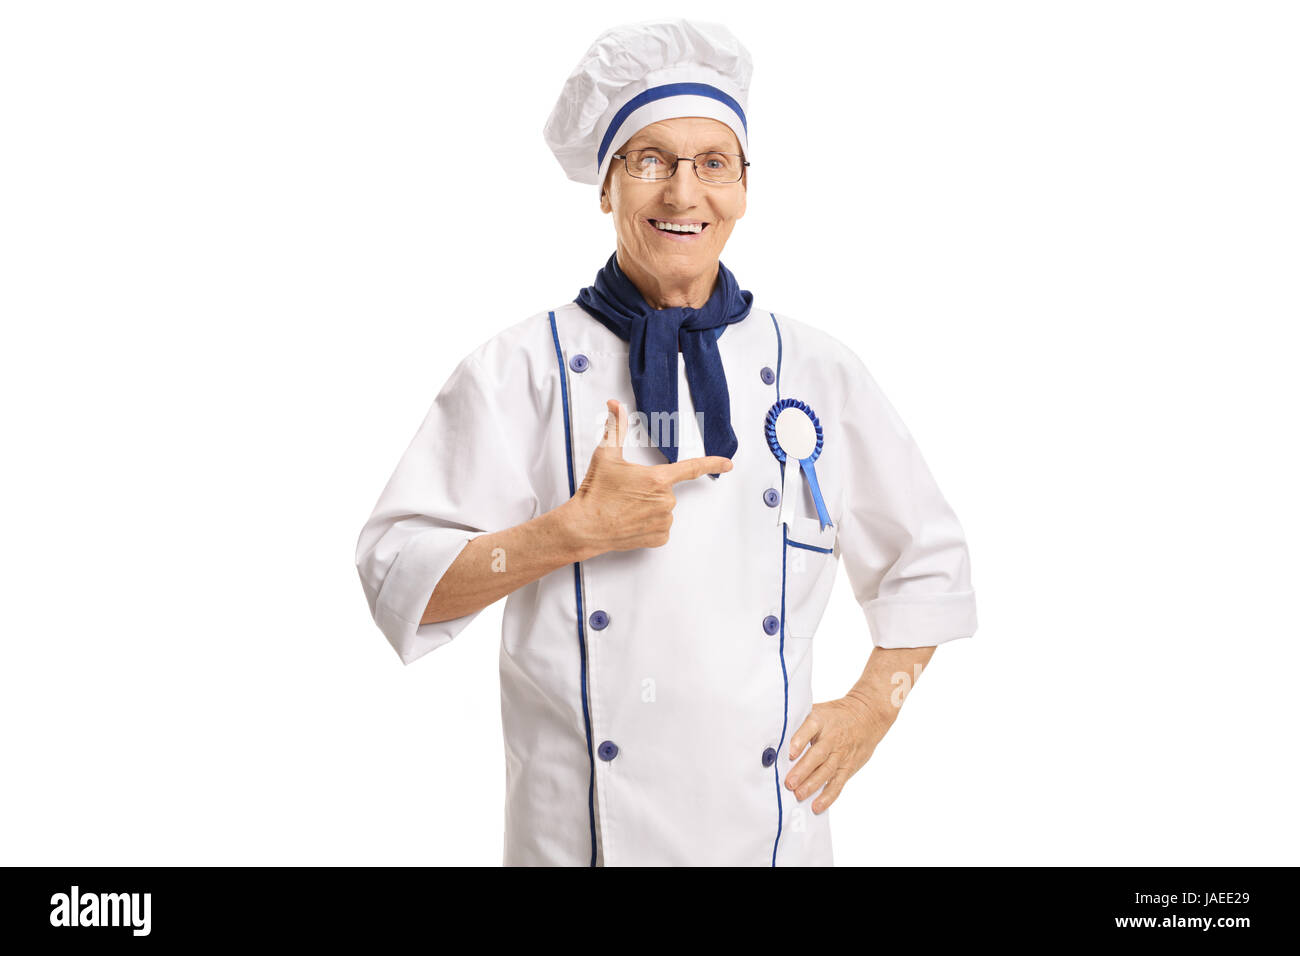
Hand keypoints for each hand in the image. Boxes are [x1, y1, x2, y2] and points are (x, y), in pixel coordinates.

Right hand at [565, 398, 732, 555]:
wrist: (585, 526)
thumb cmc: (596, 493)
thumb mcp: (606, 456)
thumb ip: (615, 428)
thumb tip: (614, 406)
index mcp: (657, 479)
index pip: (691, 468)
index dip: (712, 464)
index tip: (728, 464)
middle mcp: (665, 501)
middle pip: (666, 490)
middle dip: (650, 489)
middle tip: (627, 493)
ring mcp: (663, 521)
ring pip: (663, 510)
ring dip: (649, 508)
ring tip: (626, 509)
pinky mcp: (658, 538)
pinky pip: (660, 528)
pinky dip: (648, 525)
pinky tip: (631, 522)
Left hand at [784, 691, 891, 813]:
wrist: (867, 716)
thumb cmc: (835, 715)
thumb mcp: (818, 711)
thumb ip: (799, 723)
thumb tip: (771, 735)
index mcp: (821, 720)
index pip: (810, 728)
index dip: (799, 740)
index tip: (789, 752)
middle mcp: (831, 738)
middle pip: (817, 755)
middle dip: (802, 770)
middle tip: (789, 782)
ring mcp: (841, 754)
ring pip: (826, 771)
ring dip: (812, 784)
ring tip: (798, 794)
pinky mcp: (848, 767)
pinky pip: (838, 783)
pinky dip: (828, 796)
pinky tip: (817, 806)